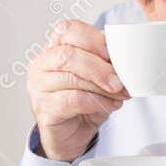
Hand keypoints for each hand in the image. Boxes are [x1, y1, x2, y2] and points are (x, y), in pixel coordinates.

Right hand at [26, 19, 126, 161]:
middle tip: (120, 81)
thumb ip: (106, 62)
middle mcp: (41, 65)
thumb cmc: (84, 102)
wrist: (71, 136)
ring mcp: (38, 87)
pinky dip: (97, 102)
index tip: (114, 53)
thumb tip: (127, 58)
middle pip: (68, 54)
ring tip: (120, 95)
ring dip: (102, 87)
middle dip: (99, 67)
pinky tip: (110, 106)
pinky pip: (72, 100)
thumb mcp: (98, 77)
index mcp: (54, 48)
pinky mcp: (44, 109)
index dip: (93, 39)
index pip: (67, 29)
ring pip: (71, 78)